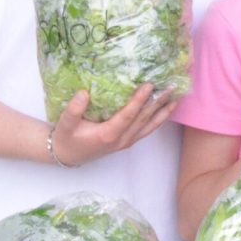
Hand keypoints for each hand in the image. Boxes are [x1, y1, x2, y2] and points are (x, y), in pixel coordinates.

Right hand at [50, 83, 176, 165]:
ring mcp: (127, 141)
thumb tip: (83, 93)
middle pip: (144, 118)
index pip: (128, 115)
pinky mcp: (128, 141)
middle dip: (158, 102)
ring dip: (163, 111)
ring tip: (176, 96)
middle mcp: (122, 139)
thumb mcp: (65, 124)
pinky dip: (159, 119)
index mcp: (108, 134)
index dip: (139, 100)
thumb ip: (73, 110)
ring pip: (150, 125)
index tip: (149, 85)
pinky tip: (166, 109)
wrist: (68, 155)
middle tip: (170, 85)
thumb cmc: (67, 138)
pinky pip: (148, 130)